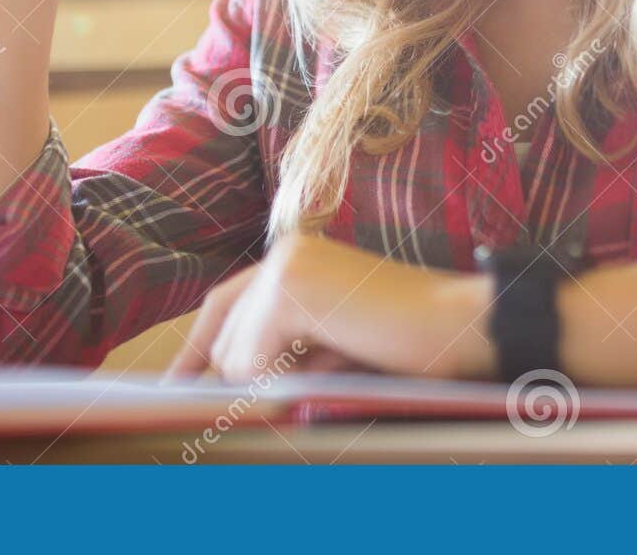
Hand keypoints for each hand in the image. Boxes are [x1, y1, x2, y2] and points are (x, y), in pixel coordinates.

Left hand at [162, 232, 496, 383]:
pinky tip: (336, 356)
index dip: (199, 349)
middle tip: (300, 381)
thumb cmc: (408, 342)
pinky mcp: (289, 290)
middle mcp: (284, 252)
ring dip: (276, 378)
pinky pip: (252, 361)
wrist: (460, 326)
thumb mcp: (330, 345)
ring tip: (343, 357)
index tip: (175, 385)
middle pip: (225, 336)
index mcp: (295, 257)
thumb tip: (227, 381)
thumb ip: (282, 350)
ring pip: (235, 354)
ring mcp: (285, 267)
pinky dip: (285, 378)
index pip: (224, 304)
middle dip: (247, 376)